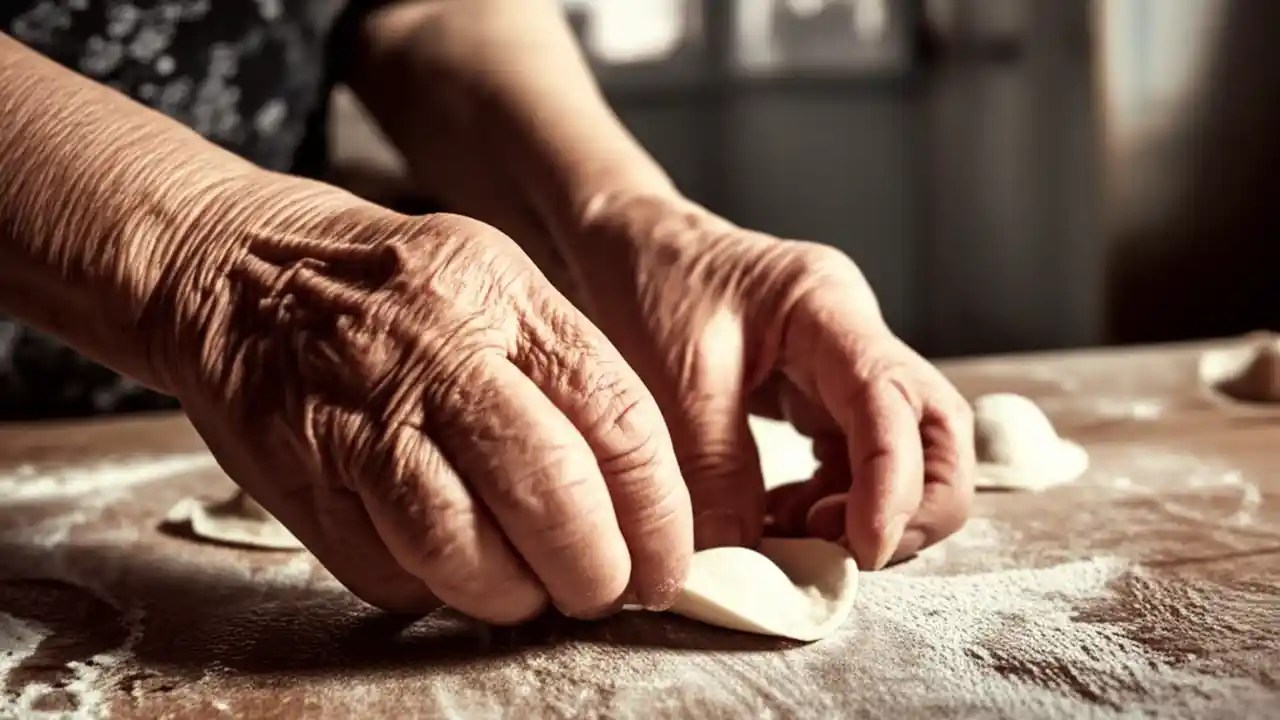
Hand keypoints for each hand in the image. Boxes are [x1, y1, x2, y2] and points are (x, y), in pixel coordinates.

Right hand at [148, 184, 691, 621]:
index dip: (658, 512)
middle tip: (603, 590)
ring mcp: (361, 424)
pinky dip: (433, 590)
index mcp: (502, 301)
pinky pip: (390, 575)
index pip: (617, 418)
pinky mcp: (304, 485)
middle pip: (548, 492)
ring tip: (528, 589)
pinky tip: (445, 562)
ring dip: (514, 596)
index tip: (665, 563)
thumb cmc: (383, 286)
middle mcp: (435, 358)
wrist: (230, 272)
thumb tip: (637, 493)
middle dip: (594, 569)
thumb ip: (565, 372)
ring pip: (464, 551)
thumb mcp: (494, 280)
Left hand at [562, 192, 973, 569]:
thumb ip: (713, 468)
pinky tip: (778, 522)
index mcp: (827, 308)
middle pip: (939, 432)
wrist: (632, 244)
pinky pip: (852, 467)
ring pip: (905, 458)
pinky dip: (829, 508)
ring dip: (865, 514)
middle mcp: (854, 340)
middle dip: (913, 506)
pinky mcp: (822, 401)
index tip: (863, 548)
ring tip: (790, 537)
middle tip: (847, 552)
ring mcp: (844, 373)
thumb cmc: (652, 280)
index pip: (895, 402)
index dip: (893, 485)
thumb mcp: (673, 374)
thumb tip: (742, 560)